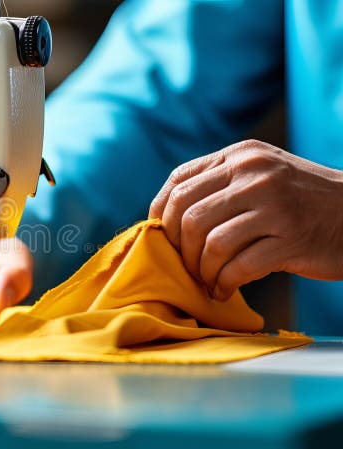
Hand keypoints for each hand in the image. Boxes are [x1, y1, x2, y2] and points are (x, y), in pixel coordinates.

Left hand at [149, 140, 342, 300]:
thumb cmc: (301, 201)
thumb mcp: (261, 175)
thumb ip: (220, 185)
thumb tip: (164, 217)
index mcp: (241, 156)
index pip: (179, 181)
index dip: (162, 213)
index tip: (163, 237)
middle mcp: (255, 174)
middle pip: (188, 216)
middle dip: (180, 249)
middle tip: (186, 266)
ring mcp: (274, 205)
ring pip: (210, 243)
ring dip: (202, 270)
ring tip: (207, 280)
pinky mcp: (291, 238)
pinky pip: (238, 267)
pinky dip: (224, 284)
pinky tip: (224, 290)